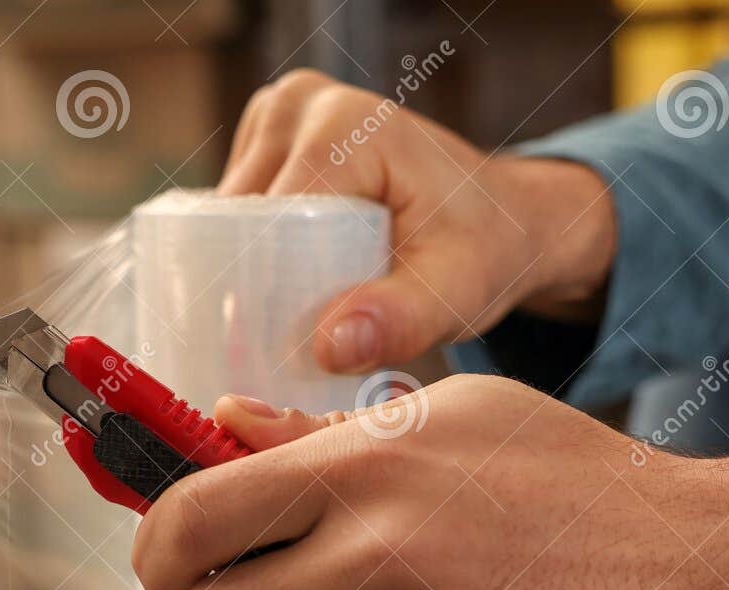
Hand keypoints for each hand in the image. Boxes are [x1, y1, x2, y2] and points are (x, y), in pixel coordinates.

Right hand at [220, 69, 616, 371]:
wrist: (501, 219)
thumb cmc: (483, 250)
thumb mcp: (455, 293)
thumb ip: (398, 320)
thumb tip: (326, 347)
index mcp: (350, 125)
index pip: (272, 215)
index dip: (265, 285)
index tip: (277, 348)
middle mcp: (305, 103)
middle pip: (242, 214)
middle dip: (256, 282)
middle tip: (292, 341)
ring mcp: (281, 113)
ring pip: (227, 215)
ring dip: (252, 268)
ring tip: (300, 308)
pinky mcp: (268, 137)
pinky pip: (234, 208)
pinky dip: (254, 249)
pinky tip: (291, 279)